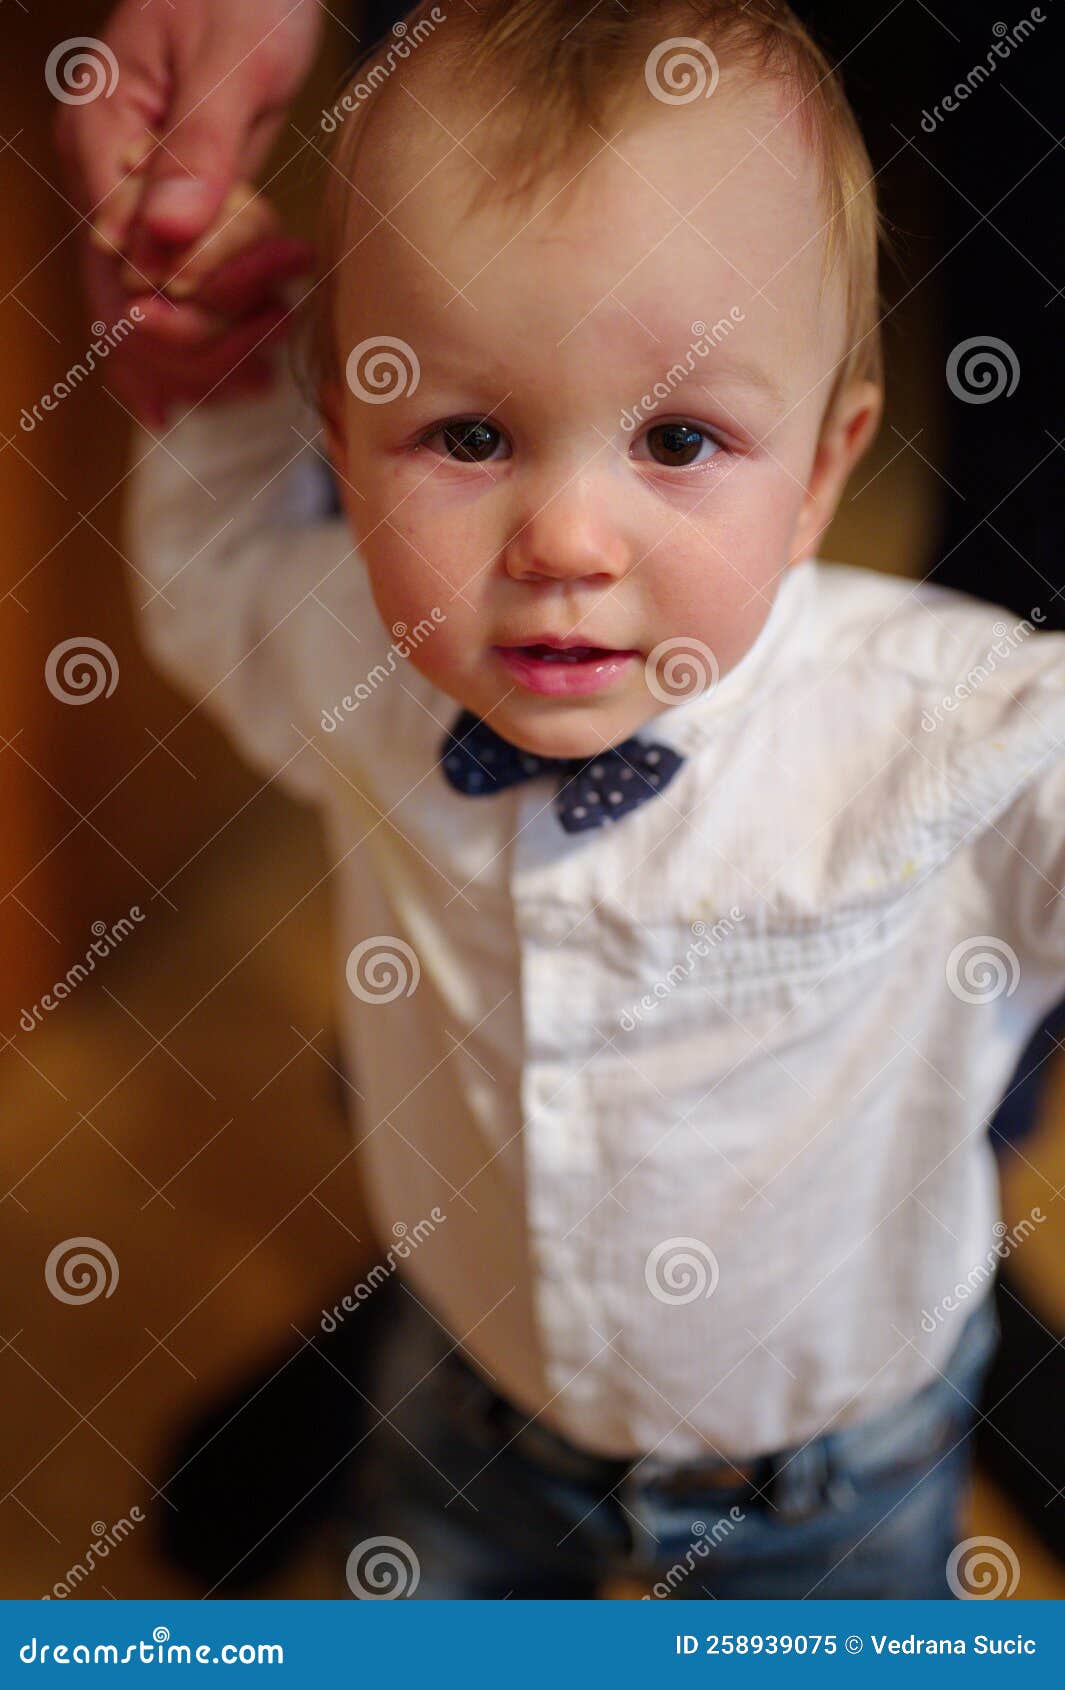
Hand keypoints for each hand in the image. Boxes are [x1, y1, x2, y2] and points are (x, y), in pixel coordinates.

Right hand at [53, 0, 320, 422]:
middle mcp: (102, 182)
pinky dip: (216, 340)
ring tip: (278, 353)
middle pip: (124, 307)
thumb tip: (170, 233)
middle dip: (206, 339)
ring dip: (213, 352)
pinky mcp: (170, 223)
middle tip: (283, 328)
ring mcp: (131, 208)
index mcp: (97, 134)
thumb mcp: (232, 57)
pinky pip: (176, 304)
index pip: (121, 258)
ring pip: (148, 321)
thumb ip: (200, 144)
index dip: (192, 299)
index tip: (277, 296)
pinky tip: (259, 366)